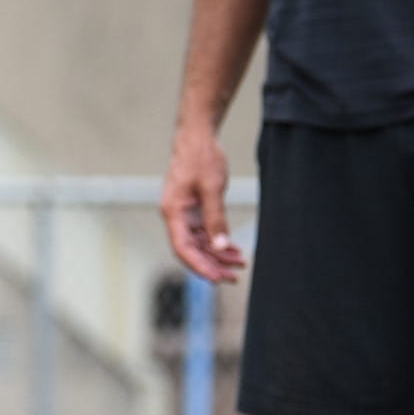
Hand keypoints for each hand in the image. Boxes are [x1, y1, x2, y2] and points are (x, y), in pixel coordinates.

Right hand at [160, 125, 247, 284]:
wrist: (197, 136)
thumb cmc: (201, 157)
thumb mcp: (212, 188)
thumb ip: (215, 219)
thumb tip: (220, 246)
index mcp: (173, 212)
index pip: (183, 248)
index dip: (200, 266)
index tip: (217, 278)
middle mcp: (175, 216)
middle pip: (192, 250)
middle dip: (212, 264)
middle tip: (234, 276)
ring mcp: (184, 214)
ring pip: (200, 243)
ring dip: (218, 254)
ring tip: (240, 262)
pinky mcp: (193, 209)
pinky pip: (204, 232)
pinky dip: (218, 241)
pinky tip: (233, 248)